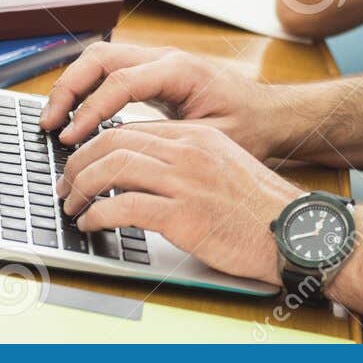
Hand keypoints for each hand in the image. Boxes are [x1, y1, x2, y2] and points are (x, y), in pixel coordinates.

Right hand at [39, 41, 278, 150]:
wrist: (271, 117)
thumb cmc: (249, 128)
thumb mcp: (209, 138)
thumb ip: (163, 137)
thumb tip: (116, 146)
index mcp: (179, 70)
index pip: (120, 80)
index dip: (90, 109)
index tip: (71, 137)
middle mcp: (165, 59)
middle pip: (101, 57)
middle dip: (69, 87)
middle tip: (49, 123)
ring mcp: (157, 63)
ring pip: (101, 59)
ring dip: (73, 86)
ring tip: (53, 121)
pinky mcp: (154, 75)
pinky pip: (111, 72)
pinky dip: (87, 90)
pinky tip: (75, 118)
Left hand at [58, 121, 299, 284]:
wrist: (294, 232)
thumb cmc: (261, 210)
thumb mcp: (225, 168)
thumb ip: (187, 162)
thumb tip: (143, 171)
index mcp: (198, 136)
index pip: (132, 129)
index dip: (96, 146)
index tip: (82, 165)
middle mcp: (190, 151)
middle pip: (114, 142)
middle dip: (80, 163)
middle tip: (67, 185)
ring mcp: (186, 181)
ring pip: (112, 169)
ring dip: (81, 188)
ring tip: (73, 206)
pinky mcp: (184, 215)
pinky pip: (123, 206)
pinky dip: (97, 215)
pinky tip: (92, 225)